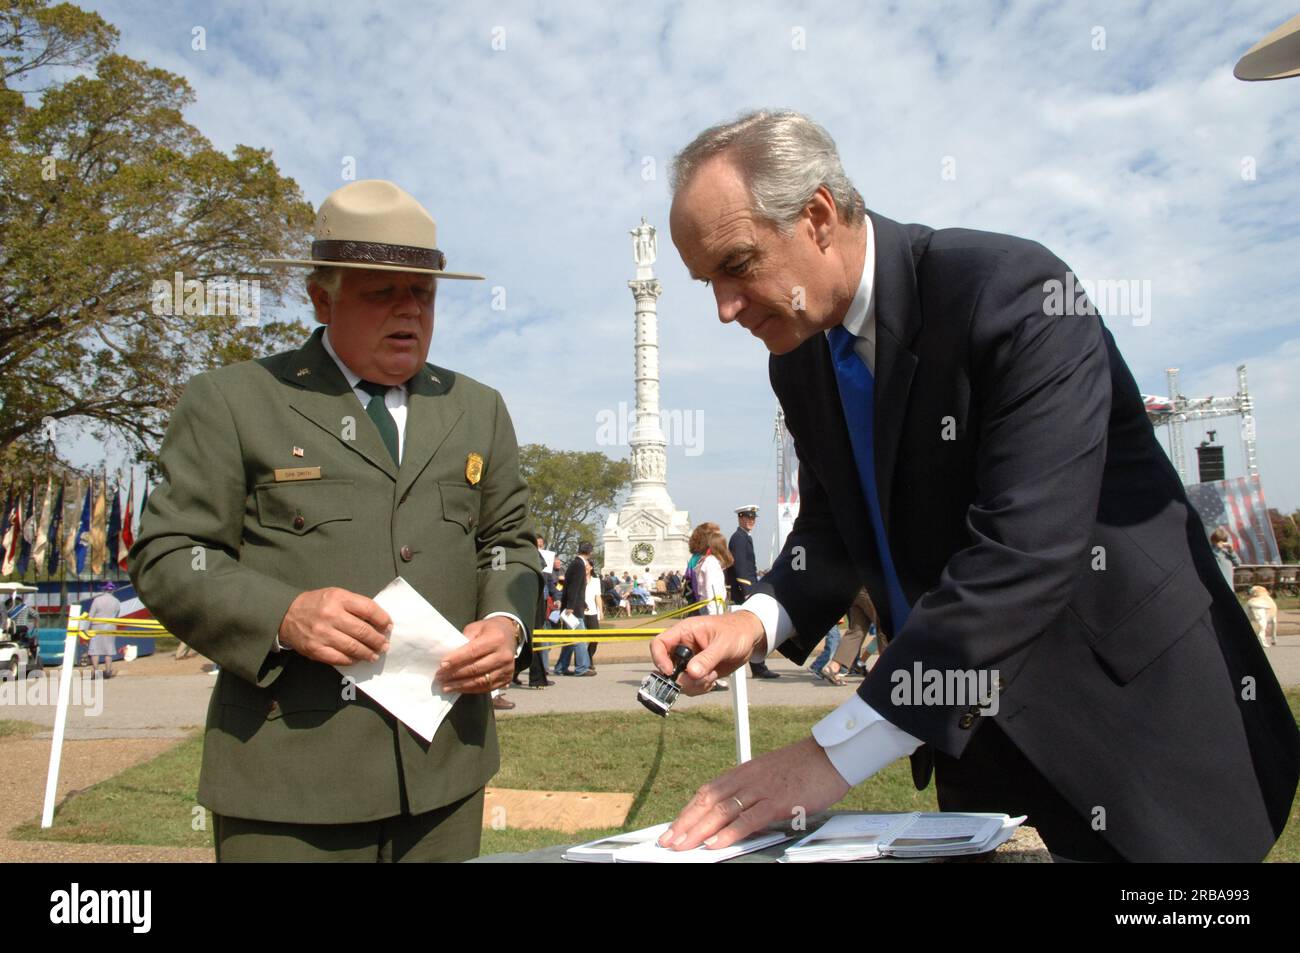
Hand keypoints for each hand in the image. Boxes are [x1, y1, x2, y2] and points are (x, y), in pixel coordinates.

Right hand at [278, 587, 391, 665]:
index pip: (368, 609)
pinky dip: (351, 660)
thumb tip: (378, 622)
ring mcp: (322, 634)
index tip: (388, 626)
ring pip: (353, 647)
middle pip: (363, 631)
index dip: (382, 619)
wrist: (286, 614)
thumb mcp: (336, 595)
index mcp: (338, 598)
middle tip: (384, 645)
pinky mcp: (315, 649)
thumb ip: (355, 605)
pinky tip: (357, 659)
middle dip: (378, 640)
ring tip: (374, 655)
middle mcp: (331, 615)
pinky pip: (339, 658)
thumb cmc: (317, 604)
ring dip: (368, 653)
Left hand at [437, 617, 516, 693]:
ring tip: (446, 687)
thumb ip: (464, 641)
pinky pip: (487, 688)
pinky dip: (471, 690)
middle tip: (440, 677)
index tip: (441, 666)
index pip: (472, 652)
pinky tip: (459, 688)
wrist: (510, 635)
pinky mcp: (507, 678)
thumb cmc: (489, 630)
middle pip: (476, 668)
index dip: (456, 660)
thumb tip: (449, 658)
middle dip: (455, 674)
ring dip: (461, 685)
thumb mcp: (476, 628)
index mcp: (496, 639)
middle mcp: (504, 655)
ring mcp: (507, 668)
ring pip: (481, 681)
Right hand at [649, 610, 765, 695]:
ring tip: (712, 676)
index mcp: (685, 632)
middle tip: (699, 679)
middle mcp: (684, 647)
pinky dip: (701, 687)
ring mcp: (690, 661)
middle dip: (681, 678)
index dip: (659, 659)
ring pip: (679, 680)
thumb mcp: (723, 644)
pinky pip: (691, 686)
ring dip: (694, 684)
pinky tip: (713, 679)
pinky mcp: (699, 672)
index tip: (669, 672)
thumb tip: (692, 673)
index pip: (659, 644)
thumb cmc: (737, 632)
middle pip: (667, 667)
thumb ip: (707, 658)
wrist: (750, 638)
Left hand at [658, 736, 850, 850]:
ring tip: (682, 845)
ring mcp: (761, 789)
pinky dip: (729, 833)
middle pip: (707, 801)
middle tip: (667, 841)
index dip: (688, 811)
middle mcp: (747, 779)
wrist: (831, 755)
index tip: (673, 827)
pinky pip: (748, 819)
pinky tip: (715, 844)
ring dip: (699, 830)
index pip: (707, 792)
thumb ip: (752, 791)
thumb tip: (736, 813)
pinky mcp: (777, 801)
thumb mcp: (771, 774)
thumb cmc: (805, 767)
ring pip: (722, 811)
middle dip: (685, 823)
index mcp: (744, 772)